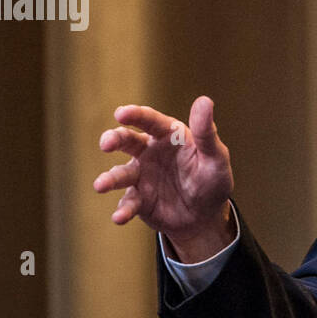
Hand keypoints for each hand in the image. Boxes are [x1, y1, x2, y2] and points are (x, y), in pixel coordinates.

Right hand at [93, 96, 234, 261]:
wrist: (206, 217)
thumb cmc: (212, 180)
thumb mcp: (216, 158)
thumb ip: (207, 133)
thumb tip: (204, 100)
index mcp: (169, 135)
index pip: (149, 120)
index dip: (135, 114)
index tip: (121, 113)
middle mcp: (149, 151)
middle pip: (127, 140)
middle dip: (113, 139)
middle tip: (106, 144)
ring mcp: (141, 175)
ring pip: (120, 173)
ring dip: (109, 179)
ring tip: (100, 185)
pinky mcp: (139, 199)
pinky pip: (128, 202)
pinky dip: (123, 210)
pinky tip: (119, 217)